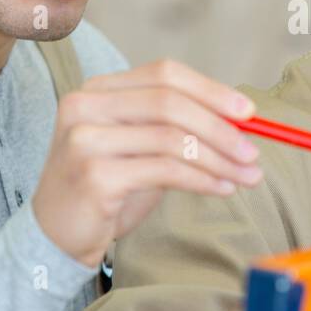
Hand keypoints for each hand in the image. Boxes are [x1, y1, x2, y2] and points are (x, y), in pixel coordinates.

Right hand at [32, 59, 262, 267]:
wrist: (56, 236)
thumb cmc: (106, 188)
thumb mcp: (140, 147)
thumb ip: (177, 127)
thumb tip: (241, 121)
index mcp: (99, 89)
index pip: (165, 74)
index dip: (211, 90)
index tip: (249, 112)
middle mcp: (86, 105)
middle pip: (170, 102)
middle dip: (221, 127)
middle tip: (253, 151)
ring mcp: (85, 139)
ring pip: (171, 138)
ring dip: (219, 158)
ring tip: (247, 175)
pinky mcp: (94, 175)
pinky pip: (164, 171)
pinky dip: (202, 179)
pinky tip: (222, 188)